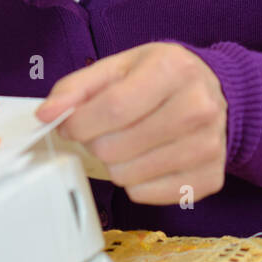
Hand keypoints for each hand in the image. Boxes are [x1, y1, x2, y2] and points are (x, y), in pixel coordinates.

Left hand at [36, 42, 226, 205]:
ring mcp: (208, 146)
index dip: (79, 123)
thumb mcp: (120, 66)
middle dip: (95, 143)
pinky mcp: (211, 178)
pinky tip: (146, 158)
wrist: (215, 92)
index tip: (69, 125)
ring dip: (114, 163)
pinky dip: (135, 181)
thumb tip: (46, 114)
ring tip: (126, 143)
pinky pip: (147, 195)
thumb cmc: (160, 77)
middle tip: (103, 132)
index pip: (113, 108)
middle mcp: (198, 107)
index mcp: (173, 69)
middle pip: (117, 147)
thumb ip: (77, 87)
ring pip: (128, 176)